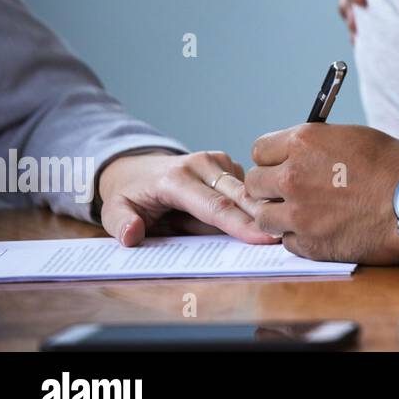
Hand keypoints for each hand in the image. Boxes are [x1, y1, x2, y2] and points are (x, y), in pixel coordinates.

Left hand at [96, 150, 276, 246]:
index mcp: (175, 179)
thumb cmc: (130, 194)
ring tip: (263, 234)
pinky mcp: (228, 164)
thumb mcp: (114, 211)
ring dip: (255, 213)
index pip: (214, 206)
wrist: (136, 167)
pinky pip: (245, 189)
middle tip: (285, 237)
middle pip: (240, 195)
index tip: (264, 238)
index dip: (240, 224)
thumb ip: (121, 224)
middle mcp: (201, 163)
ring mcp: (218, 160)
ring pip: (246, 192)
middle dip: (263, 216)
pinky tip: (251, 219)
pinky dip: (250, 206)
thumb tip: (131, 236)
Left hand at [241, 122, 398, 263]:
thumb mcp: (355, 137)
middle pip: (254, 183)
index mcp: (304, 142)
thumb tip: (301, 154)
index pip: (259, 150)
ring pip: (263, 215)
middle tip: (293, 191)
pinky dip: (300, 237)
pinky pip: (287, 241)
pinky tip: (323, 229)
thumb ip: (318, 145)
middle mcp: (292, 176)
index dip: (273, 158)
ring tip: (306, 213)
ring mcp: (298, 213)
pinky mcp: (309, 244)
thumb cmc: (397, 166)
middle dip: (270, 187)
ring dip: (280, 214)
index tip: (284, 165)